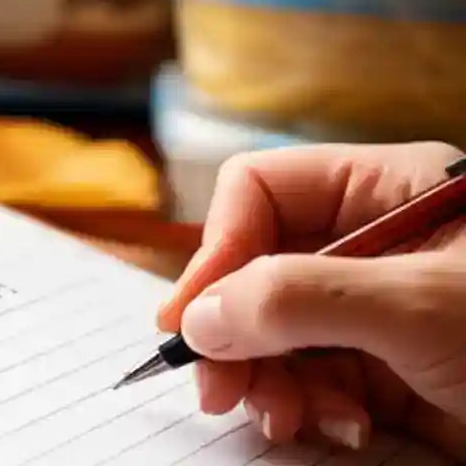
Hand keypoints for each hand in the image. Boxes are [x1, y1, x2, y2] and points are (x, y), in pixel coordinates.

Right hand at [157, 142, 465, 458]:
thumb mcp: (421, 306)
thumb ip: (300, 298)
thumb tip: (202, 316)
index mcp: (387, 190)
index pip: (263, 193)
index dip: (219, 249)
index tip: (193, 317)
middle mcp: (373, 244)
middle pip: (257, 269)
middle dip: (236, 330)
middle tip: (216, 386)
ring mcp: (377, 310)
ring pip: (275, 331)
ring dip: (266, 378)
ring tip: (282, 416)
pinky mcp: (387, 371)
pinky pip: (309, 379)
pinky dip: (305, 406)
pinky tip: (329, 426)